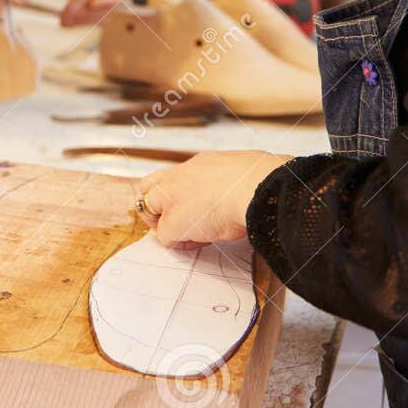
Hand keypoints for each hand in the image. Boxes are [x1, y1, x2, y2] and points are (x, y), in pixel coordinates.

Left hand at [50, 0, 134, 25]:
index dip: (112, 0)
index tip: (93, 2)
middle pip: (111, 9)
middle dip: (93, 14)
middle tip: (72, 11)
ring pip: (97, 17)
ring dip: (82, 20)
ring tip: (64, 16)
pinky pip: (82, 16)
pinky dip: (73, 20)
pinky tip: (62, 19)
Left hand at [136, 151, 294, 246]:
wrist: (257, 188)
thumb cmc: (261, 181)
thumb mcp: (243, 173)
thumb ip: (230, 181)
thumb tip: (241, 192)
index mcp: (200, 164)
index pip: (170, 175)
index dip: (170, 192)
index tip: (188, 206)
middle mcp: (180, 175)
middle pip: (146, 188)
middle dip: (154, 206)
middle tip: (175, 221)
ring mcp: (172, 197)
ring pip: (150, 212)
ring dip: (169, 225)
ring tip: (199, 233)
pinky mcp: (172, 221)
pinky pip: (165, 238)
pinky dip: (181, 243)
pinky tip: (203, 241)